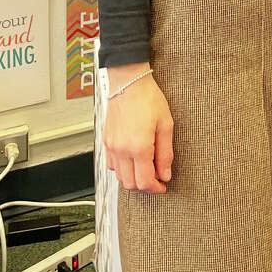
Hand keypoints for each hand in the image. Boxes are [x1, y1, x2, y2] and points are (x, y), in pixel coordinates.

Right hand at [104, 63, 173, 192]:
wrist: (128, 83)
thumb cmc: (148, 99)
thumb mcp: (166, 125)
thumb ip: (166, 153)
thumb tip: (165, 173)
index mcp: (139, 147)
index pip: (145, 182)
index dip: (155, 188)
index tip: (162, 186)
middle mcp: (122, 150)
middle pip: (130, 184)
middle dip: (145, 186)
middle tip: (157, 178)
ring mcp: (111, 146)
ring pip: (119, 177)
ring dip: (133, 178)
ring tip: (147, 169)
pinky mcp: (106, 141)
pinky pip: (112, 165)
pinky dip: (122, 169)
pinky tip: (133, 160)